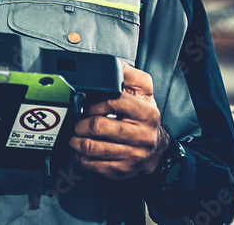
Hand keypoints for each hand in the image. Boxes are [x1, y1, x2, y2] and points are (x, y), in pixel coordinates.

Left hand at [70, 62, 171, 179]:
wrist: (157, 150)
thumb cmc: (145, 119)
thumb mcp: (144, 92)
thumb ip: (129, 75)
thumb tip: (115, 63)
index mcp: (147, 112)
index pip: (113, 102)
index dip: (94, 103)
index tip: (86, 105)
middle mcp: (142, 135)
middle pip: (99, 126)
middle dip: (80, 124)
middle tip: (76, 122)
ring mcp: (133, 155)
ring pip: (93, 148)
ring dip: (77, 141)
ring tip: (75, 136)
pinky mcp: (123, 169)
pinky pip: (94, 166)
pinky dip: (82, 158)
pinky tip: (82, 151)